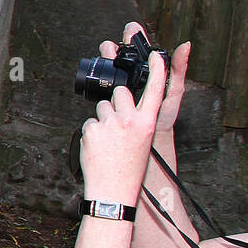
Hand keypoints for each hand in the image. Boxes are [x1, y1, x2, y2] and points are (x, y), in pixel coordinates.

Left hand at [81, 33, 168, 205]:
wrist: (113, 191)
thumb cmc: (128, 169)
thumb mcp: (142, 142)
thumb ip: (136, 122)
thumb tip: (123, 107)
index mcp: (147, 123)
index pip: (155, 91)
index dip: (158, 71)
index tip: (157, 56)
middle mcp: (130, 120)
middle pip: (120, 92)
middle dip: (116, 102)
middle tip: (117, 124)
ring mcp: (109, 124)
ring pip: (102, 107)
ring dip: (102, 119)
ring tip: (107, 142)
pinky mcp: (91, 129)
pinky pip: (89, 122)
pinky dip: (91, 133)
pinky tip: (98, 148)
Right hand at [97, 24, 189, 133]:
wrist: (149, 140)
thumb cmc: (164, 116)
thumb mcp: (174, 91)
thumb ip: (179, 68)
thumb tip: (186, 45)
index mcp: (146, 71)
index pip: (136, 48)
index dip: (132, 36)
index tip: (131, 30)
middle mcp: (129, 77)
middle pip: (117, 55)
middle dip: (113, 48)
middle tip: (113, 47)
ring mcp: (116, 88)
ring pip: (107, 70)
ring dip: (107, 62)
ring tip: (108, 57)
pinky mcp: (106, 100)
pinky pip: (100, 88)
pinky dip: (100, 81)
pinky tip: (102, 78)